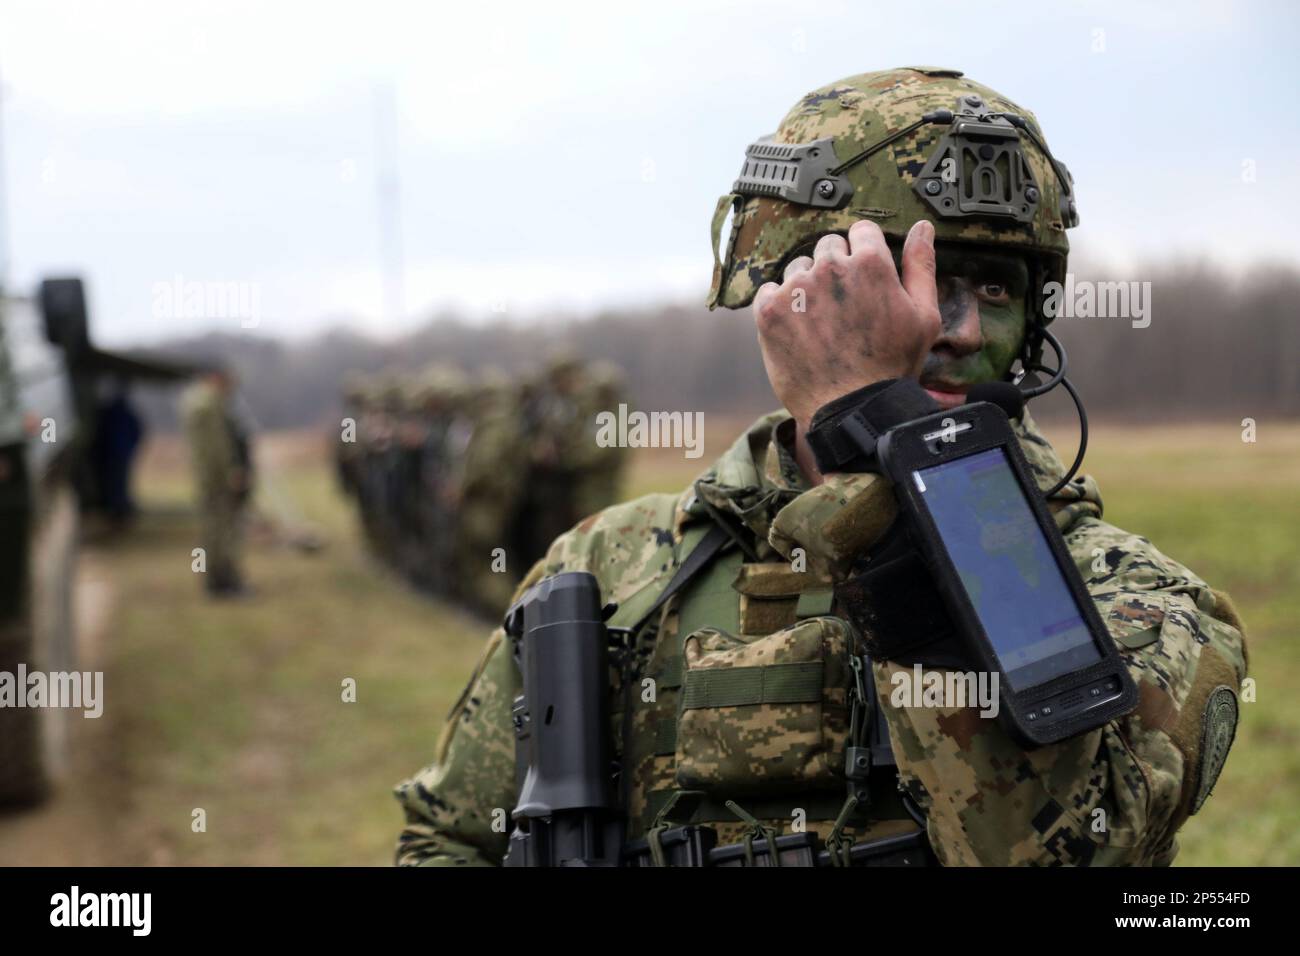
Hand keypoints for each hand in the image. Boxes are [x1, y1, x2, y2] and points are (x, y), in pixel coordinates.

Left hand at [751, 219, 941, 430]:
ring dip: (806, 286)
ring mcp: (796, 288)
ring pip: (797, 268)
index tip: (863, 278)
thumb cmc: (892, 367)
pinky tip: (797, 330)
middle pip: (828, 247)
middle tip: (843, 307)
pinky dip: (780, 305)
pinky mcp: (769, 310)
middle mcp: (830, 268)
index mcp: (870, 264)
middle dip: (835, 269)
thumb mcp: (924, 316)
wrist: (851, 410)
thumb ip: (920, 265)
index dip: (864, 253)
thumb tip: (922, 227)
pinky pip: (769, 291)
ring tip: (820, 323)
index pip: (860, 232)